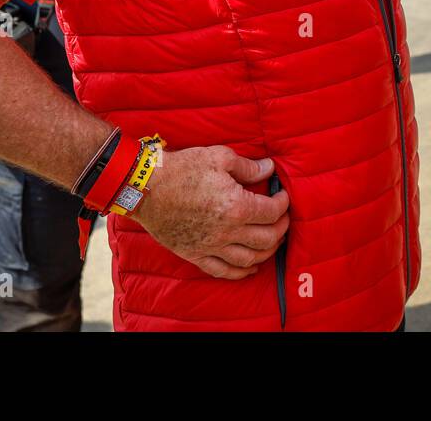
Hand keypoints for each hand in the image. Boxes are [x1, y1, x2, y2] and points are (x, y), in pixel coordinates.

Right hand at [135, 145, 290, 279]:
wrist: (146, 188)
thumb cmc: (183, 169)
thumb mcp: (219, 157)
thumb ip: (248, 166)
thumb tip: (269, 169)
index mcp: (237, 206)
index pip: (272, 212)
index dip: (283, 203)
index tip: (282, 195)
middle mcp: (227, 231)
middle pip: (267, 238)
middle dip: (281, 228)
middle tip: (283, 218)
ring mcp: (211, 246)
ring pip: (249, 259)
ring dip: (267, 252)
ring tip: (273, 241)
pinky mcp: (196, 254)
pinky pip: (223, 271)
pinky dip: (241, 272)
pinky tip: (251, 268)